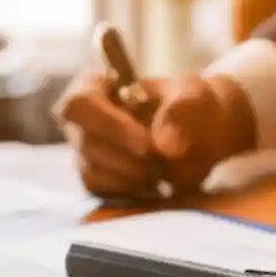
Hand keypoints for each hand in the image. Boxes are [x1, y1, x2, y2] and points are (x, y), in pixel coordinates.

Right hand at [53, 73, 256, 196]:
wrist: (197, 128)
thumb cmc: (187, 102)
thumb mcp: (191, 94)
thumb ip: (180, 111)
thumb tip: (165, 147)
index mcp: (93, 85)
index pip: (81, 104)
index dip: (111, 127)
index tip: (147, 144)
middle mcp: (79, 119)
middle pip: (84, 142)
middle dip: (126, 158)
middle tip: (159, 162)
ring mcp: (82, 149)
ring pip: (91, 171)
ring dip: (130, 178)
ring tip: (161, 173)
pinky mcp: (92, 177)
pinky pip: (99, 190)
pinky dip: (129, 192)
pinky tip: (153, 186)